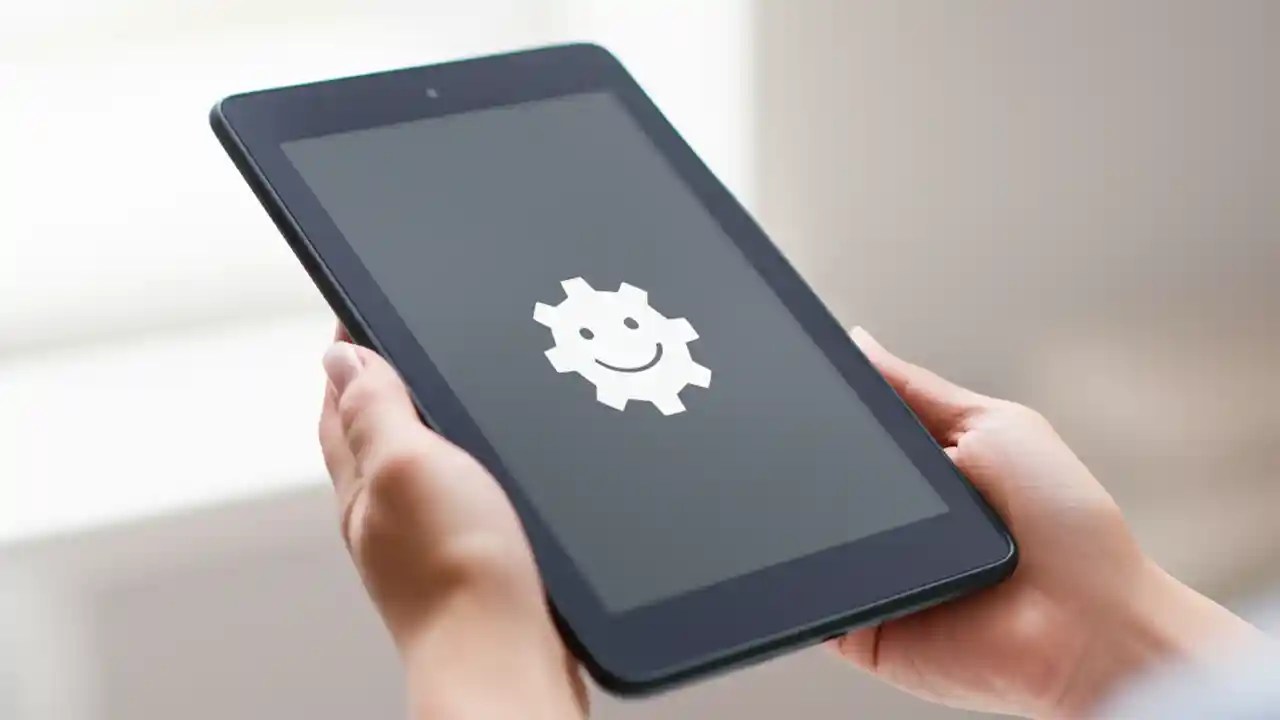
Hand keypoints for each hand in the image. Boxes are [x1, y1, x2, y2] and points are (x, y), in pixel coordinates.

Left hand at [319, 328, 585, 719]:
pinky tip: (492, 467)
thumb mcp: (406, 464)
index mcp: (362, 481)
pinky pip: (459, 496)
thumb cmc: (455, 573)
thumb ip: (376, 409)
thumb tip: (341, 356)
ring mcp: (431, 537)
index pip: (341, 401)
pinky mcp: (475, 557)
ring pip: (419, 463)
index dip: (350, 353)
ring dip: (426, 425)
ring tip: (444, 390)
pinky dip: (466, 467)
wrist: (507, 658)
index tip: (362, 309)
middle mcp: (388, 510)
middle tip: (395, 341)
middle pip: (373, 432)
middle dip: (382, 384)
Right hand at [834, 328, 1260, 717]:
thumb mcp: (993, 426)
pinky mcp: (861, 632)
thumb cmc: (1070, 528)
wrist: (1095, 626)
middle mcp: (887, 527)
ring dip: (817, 524)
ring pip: (808, 542)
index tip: (797, 379)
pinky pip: (816, 606)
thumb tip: (858, 343)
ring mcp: (870, 578)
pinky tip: (842, 564)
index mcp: (916, 475)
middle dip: (815, 464)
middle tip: (820, 448)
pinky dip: (816, 587)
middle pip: (821, 483)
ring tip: (861, 513)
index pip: (849, 435)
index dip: (823, 412)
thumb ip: (917, 390)